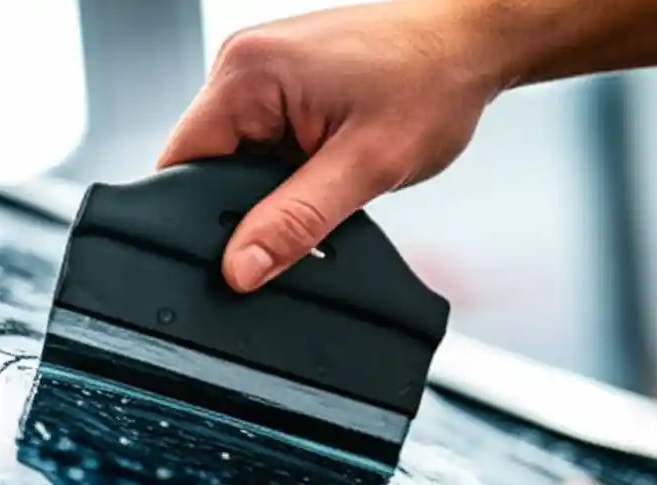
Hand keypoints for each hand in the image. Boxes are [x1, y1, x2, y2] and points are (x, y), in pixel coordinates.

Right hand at [159, 1, 508, 291]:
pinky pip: (263, 139)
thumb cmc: (433, 80)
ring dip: (274, 183)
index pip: (181, 162)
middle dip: (247, 201)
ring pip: (238, 156)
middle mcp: (245, 62)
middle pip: (207, 162)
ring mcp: (263, 69)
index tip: (235, 251)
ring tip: (328, 176)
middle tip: (304, 210)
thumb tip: (240, 268)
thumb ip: (295, 223)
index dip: (200, 216)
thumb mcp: (364, 168)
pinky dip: (289, 165)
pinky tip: (327, 164)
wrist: (475, 43)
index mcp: (248, 72)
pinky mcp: (285, 81)